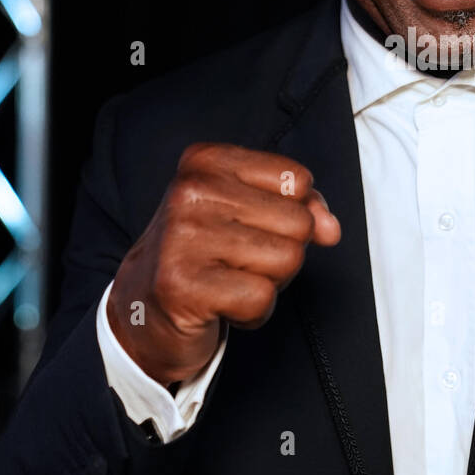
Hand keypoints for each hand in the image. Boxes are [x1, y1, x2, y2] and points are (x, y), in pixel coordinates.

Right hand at [108, 143, 340, 385]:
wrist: (143, 310)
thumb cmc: (204, 255)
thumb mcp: (251, 213)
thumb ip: (301, 208)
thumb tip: (331, 229)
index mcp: (207, 161)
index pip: (298, 180)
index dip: (293, 212)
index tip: (253, 227)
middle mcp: (191, 191)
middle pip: (298, 223)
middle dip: (282, 252)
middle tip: (238, 261)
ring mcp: (183, 237)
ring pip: (286, 260)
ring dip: (268, 283)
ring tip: (229, 280)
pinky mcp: (183, 285)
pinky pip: (262, 298)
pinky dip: (253, 313)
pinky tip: (222, 305)